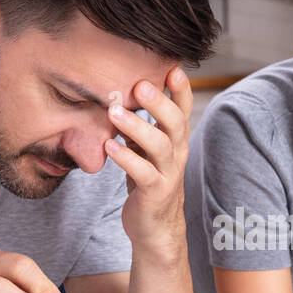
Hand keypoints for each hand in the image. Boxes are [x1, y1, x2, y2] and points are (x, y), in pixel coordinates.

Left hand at [104, 66, 191, 262]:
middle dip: (159, 102)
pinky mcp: (155, 192)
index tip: (172, 66)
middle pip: (176, 122)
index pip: (183, 108)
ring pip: (160, 146)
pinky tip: (109, 147)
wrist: (155, 226)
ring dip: (137, 127)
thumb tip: (116, 91)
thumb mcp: (146, 147)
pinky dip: (126, 158)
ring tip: (114, 112)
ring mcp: (168, 173)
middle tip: (140, 84)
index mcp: (176, 138)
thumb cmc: (147, 179)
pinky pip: (143, 173)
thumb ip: (139, 123)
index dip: (181, 88)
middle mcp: (177, 153)